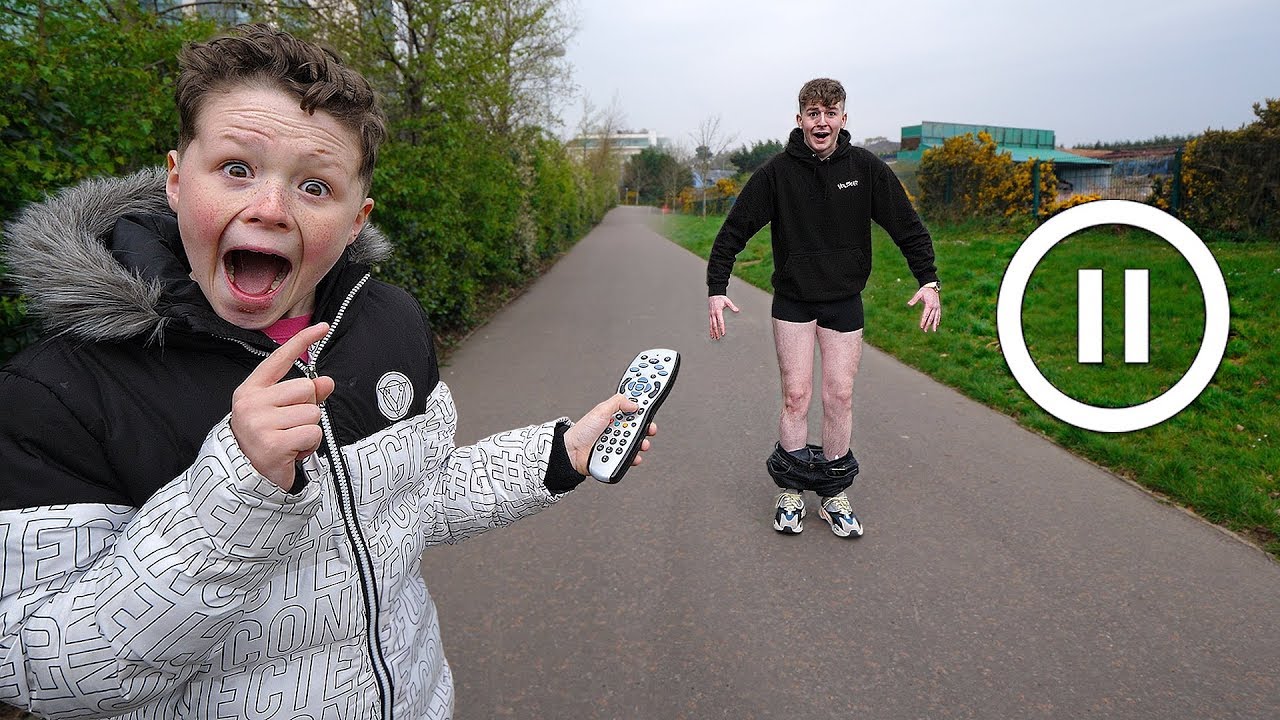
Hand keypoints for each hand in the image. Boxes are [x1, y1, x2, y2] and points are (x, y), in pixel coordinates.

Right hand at [230, 323, 335, 489]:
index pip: (280, 359)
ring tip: (290, 441)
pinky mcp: (272, 444)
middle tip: (290, 427)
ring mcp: (259, 424)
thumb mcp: (281, 413)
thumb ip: (304, 395)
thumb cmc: (267, 440)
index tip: (323, 327)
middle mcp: (251, 403)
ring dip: (309, 429)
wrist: (246, 478)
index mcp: (251, 390)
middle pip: (305, 388)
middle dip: (307, 408)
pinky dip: (310, 445)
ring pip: (312, 413)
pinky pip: (313, 433)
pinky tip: (293, 453)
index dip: (302, 342)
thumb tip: (327, 381)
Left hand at [563, 394, 657, 475]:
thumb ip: (617, 402)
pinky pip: (629, 458)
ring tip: (640, 444)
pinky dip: (633, 458)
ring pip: (636, 444)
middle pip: (639, 429)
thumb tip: (634, 403)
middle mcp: (617, 430)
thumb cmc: (581, 431)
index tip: (651, 410)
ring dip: (641, 444)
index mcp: (615, 417)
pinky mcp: (616, 458)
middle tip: (649, 428)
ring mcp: (617, 444)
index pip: (634, 412)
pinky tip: (632, 456)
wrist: (571, 452)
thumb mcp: (600, 410)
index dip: (643, 411)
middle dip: (646, 429)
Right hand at [708, 294, 738, 339]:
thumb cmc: (721, 298)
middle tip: (718, 338)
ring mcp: (711, 314)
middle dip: (716, 332)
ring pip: (711, 325)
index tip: (723, 333)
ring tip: (713, 337)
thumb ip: (732, 306)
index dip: (722, 328)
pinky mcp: (709, 314)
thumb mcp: (727, 301)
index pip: (720, 322)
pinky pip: (709, 322)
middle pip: (714, 325)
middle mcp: (713, 314)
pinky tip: (711, 332)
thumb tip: (737, 310)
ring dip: (712, 331)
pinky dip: (710, 328)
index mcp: (718, 311)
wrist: (714, 294)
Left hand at [907, 285, 941, 331]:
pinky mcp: (938, 306)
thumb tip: (908, 304)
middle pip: (931, 318)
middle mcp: (934, 306)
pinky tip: (937, 324)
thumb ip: (914, 299)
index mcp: (929, 304)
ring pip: (936, 317)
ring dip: (934, 324)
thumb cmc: (924, 290)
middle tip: (924, 330)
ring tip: (933, 331)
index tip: (921, 327)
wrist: (932, 286)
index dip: (923, 321)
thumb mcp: (919, 294)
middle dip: (927, 324)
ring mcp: (937, 307)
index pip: (926, 315)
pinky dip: (938, 319)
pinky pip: (939, 314)